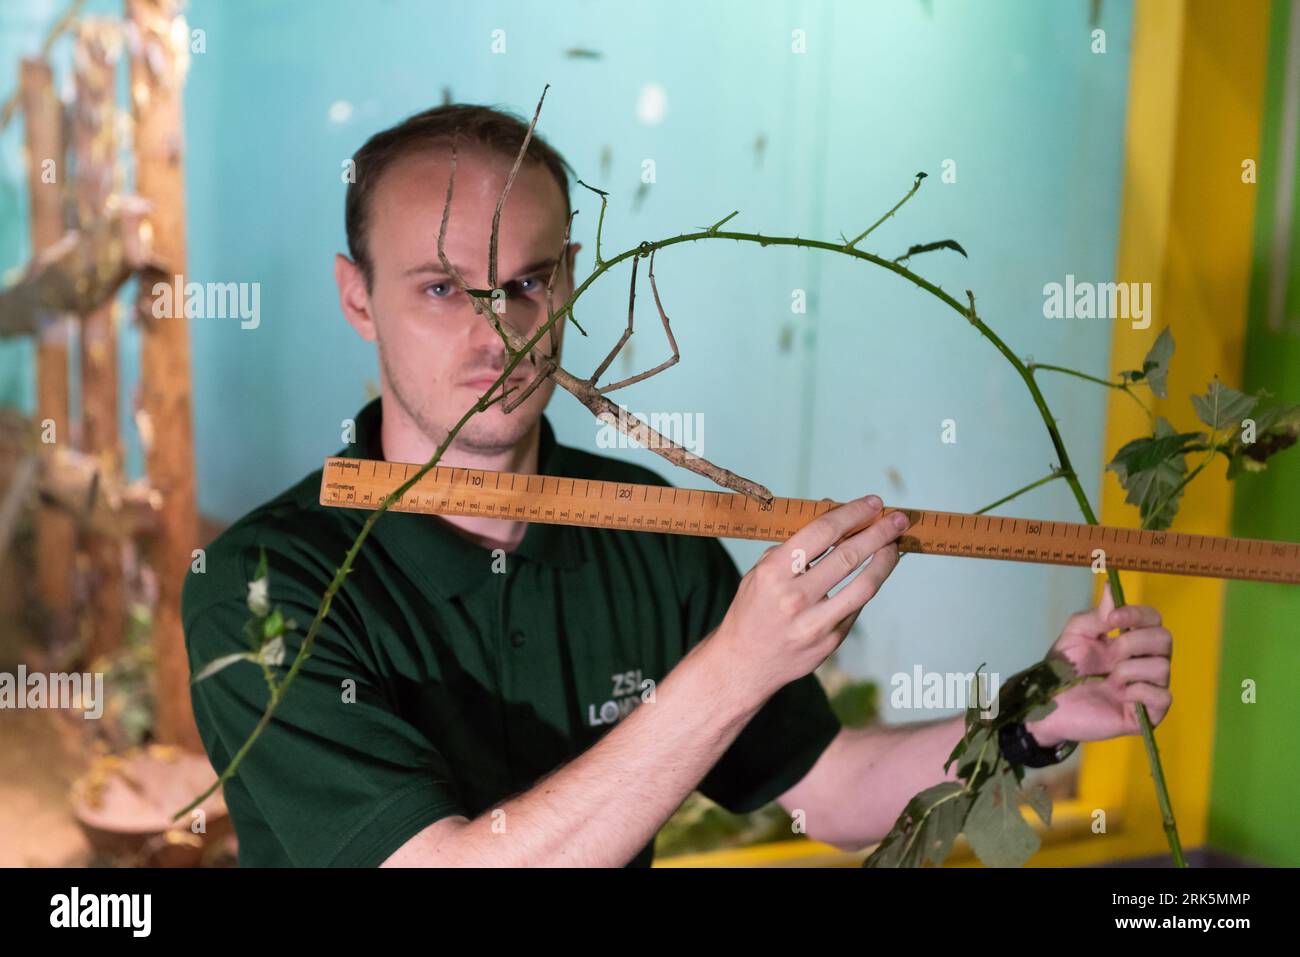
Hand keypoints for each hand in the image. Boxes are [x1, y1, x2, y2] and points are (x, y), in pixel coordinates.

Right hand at [711, 495, 905, 702]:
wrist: (744, 661)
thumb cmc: (754, 608)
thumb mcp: (762, 571)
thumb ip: (796, 545)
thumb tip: (835, 512)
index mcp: (773, 572)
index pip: (822, 532)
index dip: (853, 513)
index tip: (874, 503)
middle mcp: (794, 597)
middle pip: (849, 555)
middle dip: (879, 533)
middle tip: (899, 519)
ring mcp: (814, 623)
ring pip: (864, 585)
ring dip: (885, 561)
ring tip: (894, 546)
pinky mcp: (830, 641)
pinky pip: (857, 607)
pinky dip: (868, 586)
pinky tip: (873, 574)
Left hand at [1026, 582, 1172, 746]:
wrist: (1048, 703)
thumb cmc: (1063, 669)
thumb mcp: (1076, 635)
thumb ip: (1098, 614)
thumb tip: (1112, 586)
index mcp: (1130, 641)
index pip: (1153, 619)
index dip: (1137, 615)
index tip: (1113, 620)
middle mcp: (1144, 662)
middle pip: (1165, 639)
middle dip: (1134, 642)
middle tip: (1110, 654)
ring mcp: (1147, 688)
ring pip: (1163, 667)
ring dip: (1130, 669)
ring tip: (1110, 680)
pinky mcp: (1146, 714)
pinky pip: (1163, 697)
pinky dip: (1139, 692)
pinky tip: (1120, 696)